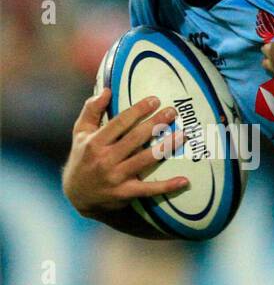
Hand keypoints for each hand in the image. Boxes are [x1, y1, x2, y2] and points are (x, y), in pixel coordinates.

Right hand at [63, 87, 189, 216]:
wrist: (77, 194)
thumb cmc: (82, 157)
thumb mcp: (80, 132)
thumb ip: (91, 110)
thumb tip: (107, 90)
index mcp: (94, 142)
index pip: (120, 123)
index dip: (138, 110)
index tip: (155, 100)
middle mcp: (105, 158)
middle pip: (135, 138)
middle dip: (155, 124)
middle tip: (173, 112)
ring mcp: (116, 177)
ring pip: (145, 159)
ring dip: (166, 147)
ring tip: (183, 135)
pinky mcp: (126, 193)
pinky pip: (150, 189)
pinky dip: (167, 186)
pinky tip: (185, 180)